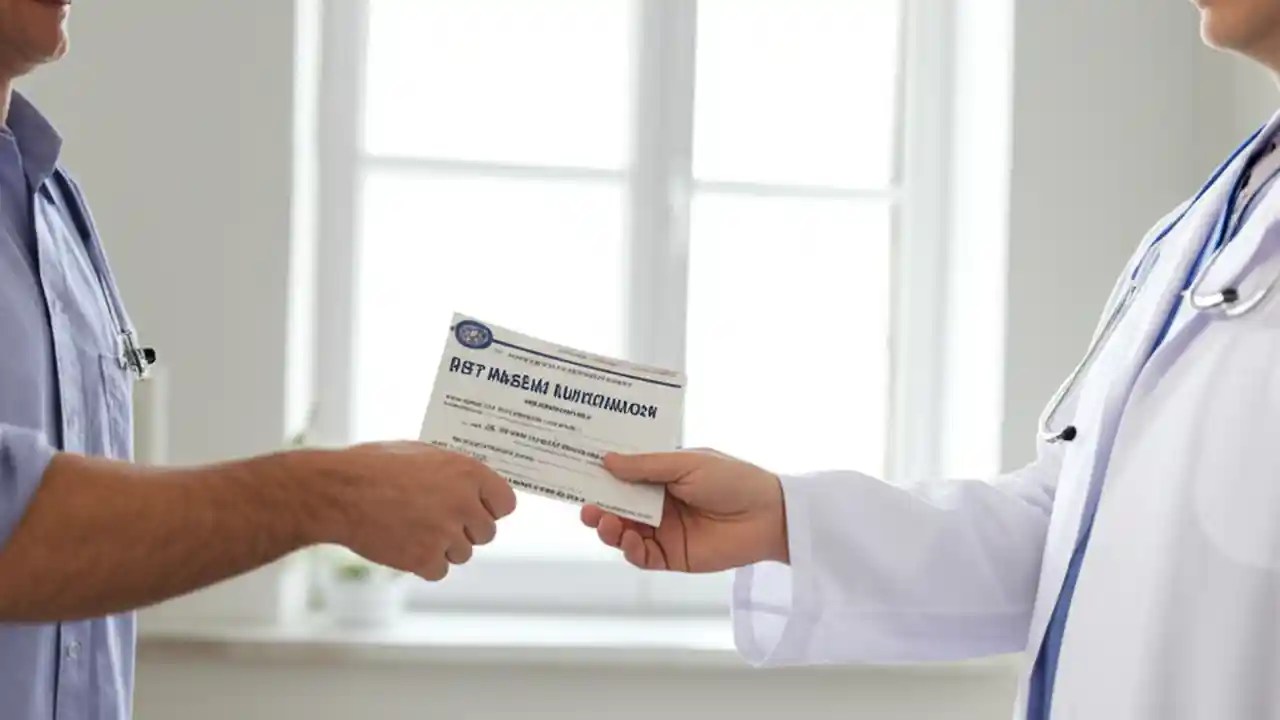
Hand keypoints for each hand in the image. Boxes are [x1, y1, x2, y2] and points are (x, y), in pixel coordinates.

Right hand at [319, 442, 516, 580]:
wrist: (338, 492)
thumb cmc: (373, 466)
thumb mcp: (420, 453)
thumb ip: (451, 470)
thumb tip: (471, 483)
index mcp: (467, 473)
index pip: (506, 503)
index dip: (492, 508)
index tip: (479, 510)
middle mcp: (463, 504)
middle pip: (487, 533)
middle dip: (467, 530)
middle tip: (441, 522)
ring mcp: (445, 534)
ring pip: (463, 554)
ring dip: (444, 547)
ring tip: (415, 529)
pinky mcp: (424, 559)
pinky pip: (439, 570)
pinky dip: (424, 564)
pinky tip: (405, 545)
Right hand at [582, 450, 786, 572]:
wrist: (768, 516)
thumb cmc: (732, 480)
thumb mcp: (687, 464)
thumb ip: (647, 466)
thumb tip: (607, 460)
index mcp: (661, 476)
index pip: (623, 476)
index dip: (602, 476)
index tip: (579, 473)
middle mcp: (659, 504)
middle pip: (618, 506)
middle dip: (599, 506)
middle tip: (587, 507)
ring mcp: (664, 531)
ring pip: (624, 532)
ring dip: (610, 528)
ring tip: (604, 523)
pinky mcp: (673, 556)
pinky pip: (642, 556)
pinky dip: (630, 550)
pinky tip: (629, 539)